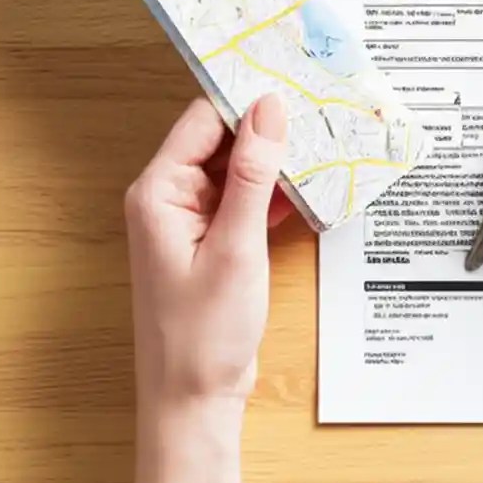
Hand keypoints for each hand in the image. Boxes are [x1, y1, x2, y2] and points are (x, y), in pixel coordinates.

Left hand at [124, 95, 291, 404]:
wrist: (194, 399)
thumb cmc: (202, 335)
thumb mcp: (237, 247)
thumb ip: (253, 176)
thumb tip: (268, 112)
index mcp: (159, 192)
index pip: (203, 120)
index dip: (247, 99)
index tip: (292, 82)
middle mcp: (169, 199)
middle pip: (222, 141)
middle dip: (268, 129)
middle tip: (319, 112)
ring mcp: (191, 221)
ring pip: (238, 171)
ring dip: (276, 164)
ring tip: (323, 148)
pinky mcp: (212, 242)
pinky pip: (244, 202)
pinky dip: (274, 196)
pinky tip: (309, 193)